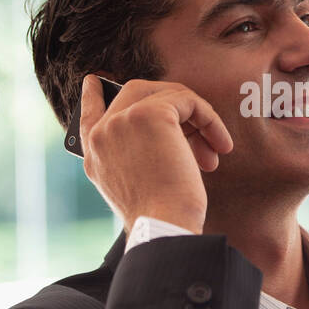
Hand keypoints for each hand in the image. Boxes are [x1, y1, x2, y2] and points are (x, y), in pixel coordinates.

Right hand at [79, 75, 233, 234]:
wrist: (164, 227)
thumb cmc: (160, 217)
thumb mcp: (137, 186)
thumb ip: (138, 155)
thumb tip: (174, 131)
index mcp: (94, 155)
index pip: (87, 114)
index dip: (92, 95)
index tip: (93, 81)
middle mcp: (102, 134)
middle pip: (134, 94)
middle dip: (172, 106)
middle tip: (199, 130)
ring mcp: (123, 120)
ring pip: (164, 94)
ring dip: (198, 117)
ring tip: (215, 148)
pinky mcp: (151, 114)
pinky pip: (187, 101)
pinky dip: (209, 119)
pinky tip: (220, 145)